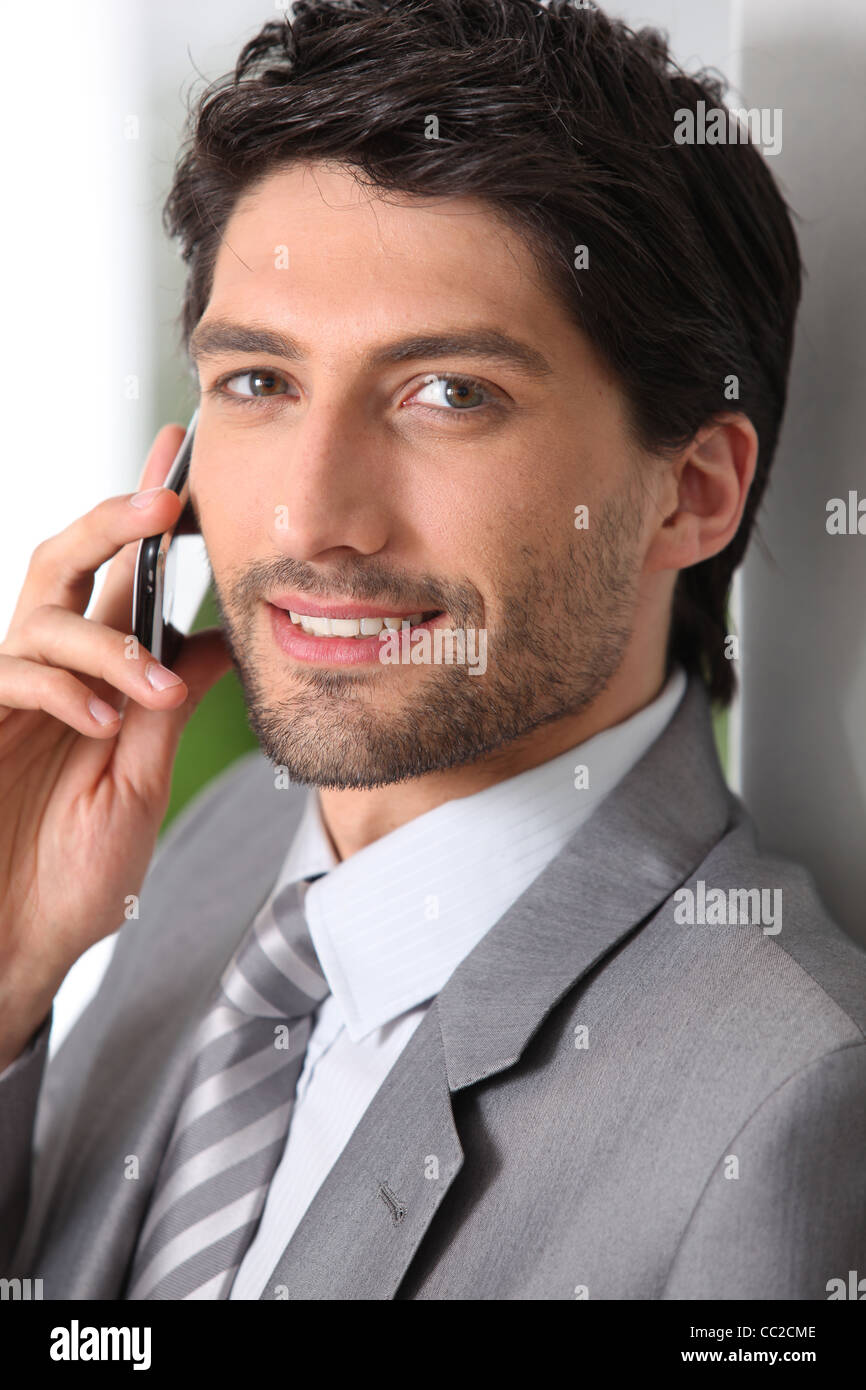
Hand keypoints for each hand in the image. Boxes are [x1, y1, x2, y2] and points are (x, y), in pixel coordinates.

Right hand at [0, 424, 232, 1066]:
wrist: (20, 941)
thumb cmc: (76, 872)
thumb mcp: (141, 781)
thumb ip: (168, 706)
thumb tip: (217, 638)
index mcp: (98, 680)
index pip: (124, 585)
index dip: (148, 525)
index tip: (185, 468)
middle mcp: (50, 674)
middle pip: (66, 565)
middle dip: (113, 520)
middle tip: (167, 499)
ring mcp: (9, 694)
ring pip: (45, 616)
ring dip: (108, 642)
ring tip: (150, 689)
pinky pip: (14, 673)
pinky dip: (65, 687)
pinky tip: (102, 719)